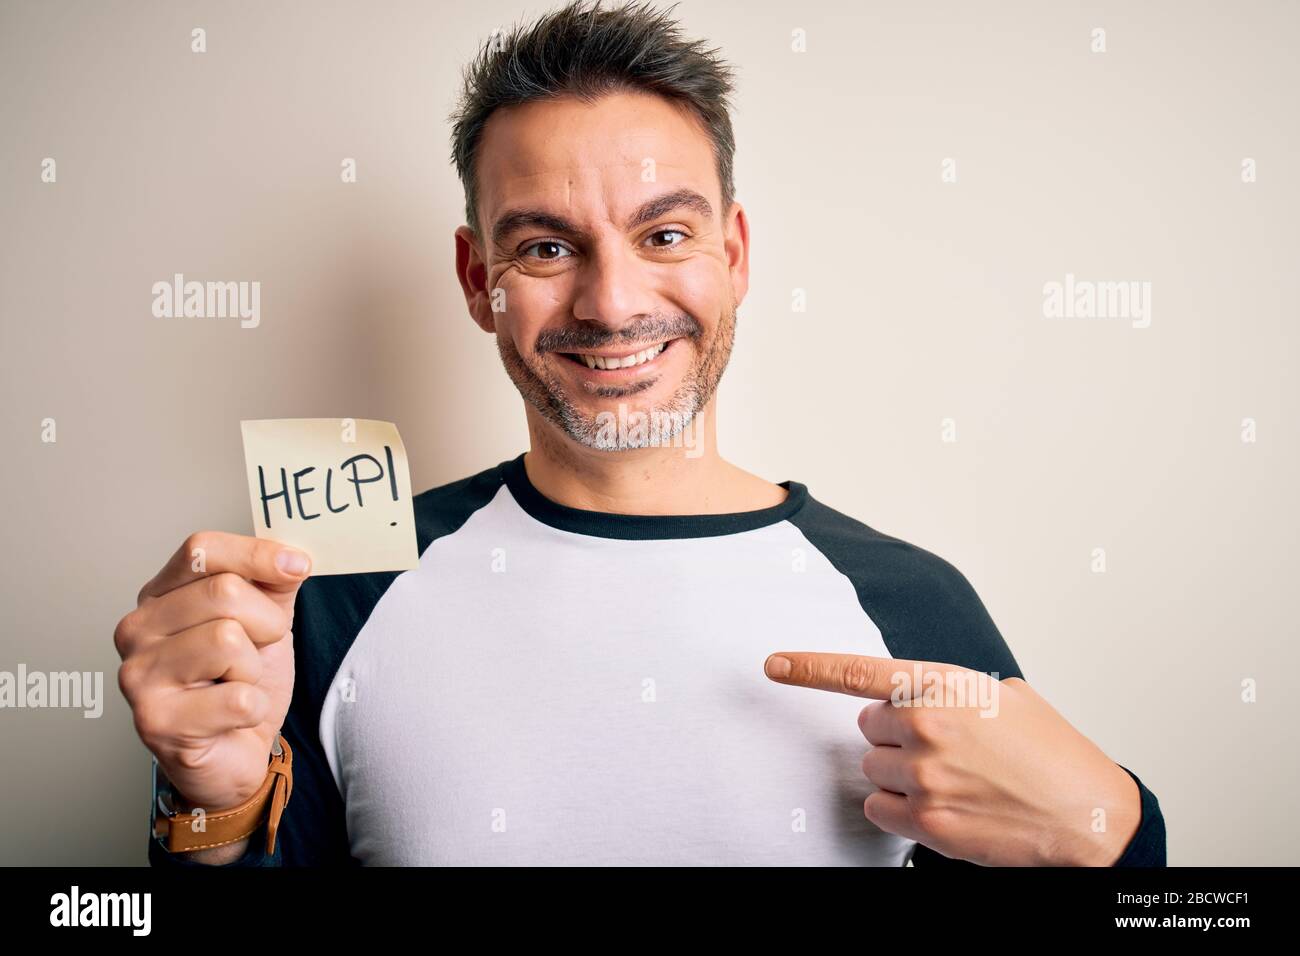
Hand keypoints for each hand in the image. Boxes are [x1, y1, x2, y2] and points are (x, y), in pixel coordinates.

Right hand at [115, 532, 310, 813]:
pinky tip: (232, 717)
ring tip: (236, 685)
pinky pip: (238, 697)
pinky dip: (253, 707)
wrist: (234, 753)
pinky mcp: (156, 721)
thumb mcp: (265, 619)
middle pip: (224, 592)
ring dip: (254, 669)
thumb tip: (293, 558)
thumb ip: (274, 581)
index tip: (298, 567)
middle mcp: (137, 630)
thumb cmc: (239, 683)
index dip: (257, 554)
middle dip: (265, 624)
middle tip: (257, 653)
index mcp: (160, 596)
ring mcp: (139, 676)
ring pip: (228, 640)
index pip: (202, 550)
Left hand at [763, 652, 1139, 865]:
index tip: (773, 665)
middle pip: (867, 729)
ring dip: (900, 775)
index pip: (858, 672)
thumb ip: (948, 690)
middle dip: (894, 736)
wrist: (1090, 814)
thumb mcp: (1001, 697)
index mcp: (943, 686)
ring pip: (873, 770)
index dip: (808, 668)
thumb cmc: (1051, 752)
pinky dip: (900, 810)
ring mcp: (924, 776)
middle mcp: (925, 726)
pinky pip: (880, 809)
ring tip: (953, 780)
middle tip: (942, 748)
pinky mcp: (927, 822)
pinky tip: (943, 806)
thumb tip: (914, 699)